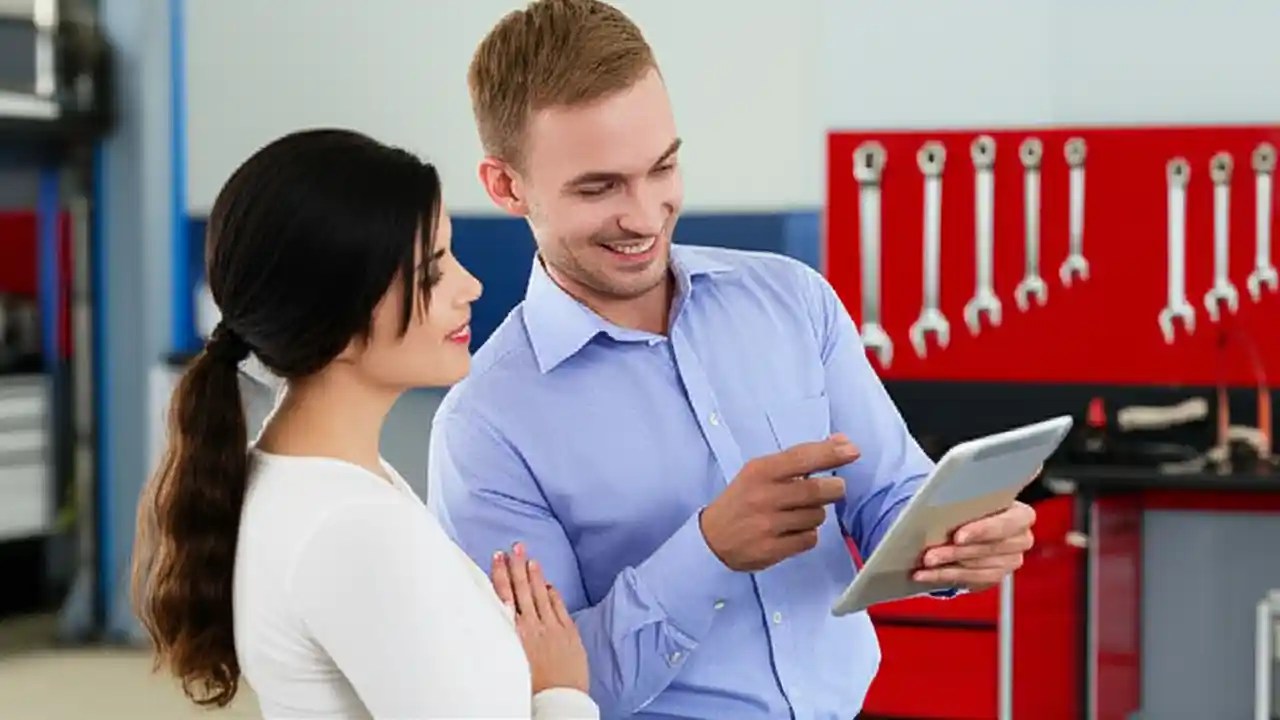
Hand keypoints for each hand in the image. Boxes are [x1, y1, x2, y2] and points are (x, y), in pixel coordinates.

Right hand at [490, 542, 588, 695]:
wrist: (558, 701)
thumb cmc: (531, 688)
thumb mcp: (511, 658)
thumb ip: (508, 635)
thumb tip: (501, 615)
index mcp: (514, 633)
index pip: (504, 597)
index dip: (501, 575)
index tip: (497, 557)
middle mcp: (532, 626)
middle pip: (522, 590)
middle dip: (517, 567)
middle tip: (514, 547)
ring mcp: (552, 628)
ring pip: (541, 595)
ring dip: (535, 575)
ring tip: (529, 557)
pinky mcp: (569, 633)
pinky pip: (559, 608)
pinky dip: (553, 594)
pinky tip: (550, 584)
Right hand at [701, 434, 859, 571]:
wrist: (711, 539)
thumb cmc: (742, 499)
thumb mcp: (761, 472)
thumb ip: (799, 459)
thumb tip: (843, 443)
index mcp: (760, 471)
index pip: (802, 458)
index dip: (831, 453)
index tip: (853, 451)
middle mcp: (764, 496)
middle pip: (817, 490)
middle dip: (834, 489)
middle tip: (833, 489)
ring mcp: (767, 525)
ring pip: (817, 516)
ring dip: (816, 514)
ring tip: (799, 513)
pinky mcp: (772, 549)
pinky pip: (809, 539)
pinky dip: (807, 534)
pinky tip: (792, 531)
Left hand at [913, 500, 1036, 591]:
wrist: (973, 522)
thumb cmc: (973, 506)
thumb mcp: (970, 497)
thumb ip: (964, 499)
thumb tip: (939, 502)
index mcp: (1021, 515)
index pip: (1007, 523)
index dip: (982, 530)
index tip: (958, 537)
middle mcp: (1021, 539)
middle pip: (989, 549)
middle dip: (956, 553)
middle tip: (930, 555)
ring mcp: (1010, 560)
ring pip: (978, 567)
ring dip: (947, 567)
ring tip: (925, 564)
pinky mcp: (995, 576)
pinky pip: (971, 580)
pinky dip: (945, 577)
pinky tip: (926, 575)